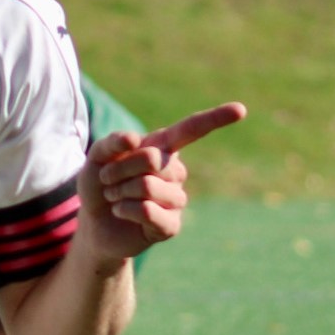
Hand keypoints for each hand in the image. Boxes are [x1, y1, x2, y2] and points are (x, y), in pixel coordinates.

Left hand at [82, 103, 247, 261]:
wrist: (94, 222)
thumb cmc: (100, 184)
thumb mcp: (97, 157)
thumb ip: (112, 143)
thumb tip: (135, 140)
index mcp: (164, 147)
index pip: (192, 129)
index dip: (216, 119)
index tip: (241, 109)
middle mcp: (176, 172)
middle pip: (151, 159)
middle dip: (118, 169)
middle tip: (109, 180)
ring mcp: (176, 199)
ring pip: (148, 187)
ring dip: (120, 191)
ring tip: (114, 196)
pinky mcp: (170, 225)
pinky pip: (148, 211)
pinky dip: (125, 209)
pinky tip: (121, 212)